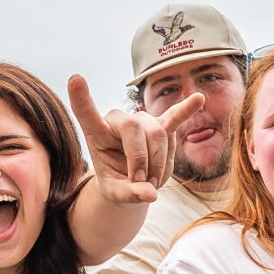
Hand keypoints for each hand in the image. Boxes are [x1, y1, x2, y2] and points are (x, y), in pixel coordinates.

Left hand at [67, 76, 202, 204]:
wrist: (130, 182)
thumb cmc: (116, 183)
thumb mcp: (116, 193)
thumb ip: (130, 194)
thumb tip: (150, 194)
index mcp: (97, 133)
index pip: (86, 113)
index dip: (81, 97)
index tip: (74, 79)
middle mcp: (119, 120)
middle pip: (136, 130)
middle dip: (143, 160)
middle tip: (144, 185)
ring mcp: (141, 121)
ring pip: (158, 134)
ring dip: (160, 164)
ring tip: (154, 183)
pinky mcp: (161, 126)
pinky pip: (175, 118)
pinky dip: (186, 110)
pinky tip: (199, 98)